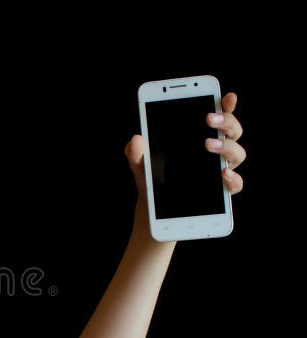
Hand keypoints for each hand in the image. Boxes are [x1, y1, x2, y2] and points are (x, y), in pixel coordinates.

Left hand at [125, 92, 245, 196]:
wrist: (153, 205)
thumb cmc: (151, 176)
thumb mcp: (140, 162)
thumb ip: (135, 151)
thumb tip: (136, 139)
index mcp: (199, 137)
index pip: (218, 116)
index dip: (226, 105)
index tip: (227, 96)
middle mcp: (216, 150)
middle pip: (233, 130)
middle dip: (225, 121)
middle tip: (209, 119)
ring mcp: (221, 169)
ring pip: (238, 153)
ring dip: (227, 146)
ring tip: (209, 144)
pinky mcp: (221, 191)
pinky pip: (235, 184)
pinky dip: (233, 179)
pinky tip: (223, 174)